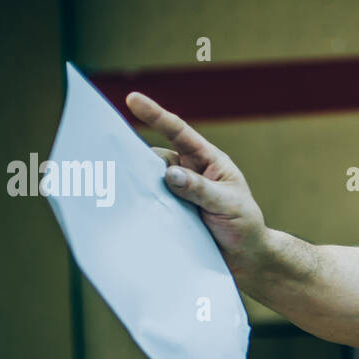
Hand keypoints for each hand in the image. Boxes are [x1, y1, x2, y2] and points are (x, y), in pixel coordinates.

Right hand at [125, 92, 268, 280]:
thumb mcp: (227, 204)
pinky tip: (126, 208)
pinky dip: (139, 205)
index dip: (155, 115)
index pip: (179, 133)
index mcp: (207, 161)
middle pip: (155, 158)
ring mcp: (178, 193)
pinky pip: (150, 204)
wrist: (245, 259)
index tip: (132, 99)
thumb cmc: (243, 225)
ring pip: (149, 182)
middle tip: (112, 158)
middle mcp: (189, 172)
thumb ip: (199, 190)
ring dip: (136, 185)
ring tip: (118, 189)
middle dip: (135, 156)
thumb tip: (170, 173)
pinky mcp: (171, 213)